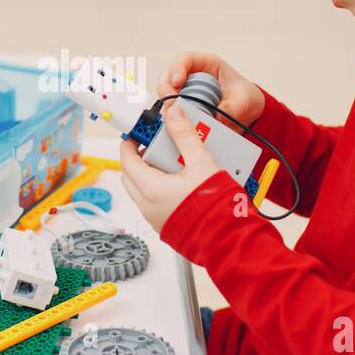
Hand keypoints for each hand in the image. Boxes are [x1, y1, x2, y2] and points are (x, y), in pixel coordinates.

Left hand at [119, 101, 222, 233]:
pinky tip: (183, 183)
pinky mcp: (166, 226)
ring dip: (151, 174)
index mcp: (150, 189)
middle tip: (157, 146)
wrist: (228, 239)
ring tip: (176, 163)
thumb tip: (174, 115)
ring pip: (142, 191)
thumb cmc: (215, 207)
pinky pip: (154, 203)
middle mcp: (148, 206)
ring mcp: (155, 218)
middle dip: (140, 158)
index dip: (130, 143)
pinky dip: (160, 189)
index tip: (138, 133)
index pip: (127, 160)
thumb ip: (185, 136)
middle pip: (131, 176)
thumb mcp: (201, 163)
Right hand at [157, 51, 264, 128]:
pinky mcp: (184, 107)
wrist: (247, 112)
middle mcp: (192, 76)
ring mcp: (186, 92)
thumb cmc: (245, 97)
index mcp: (207, 65)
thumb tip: (216, 116)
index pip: (184, 59)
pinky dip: (171, 118)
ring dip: (168, 106)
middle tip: (171, 104)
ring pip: (166, 94)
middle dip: (166, 89)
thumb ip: (232, 106)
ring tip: (174, 117)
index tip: (177, 81)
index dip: (176, 68)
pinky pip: (172, 111)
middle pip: (168, 76)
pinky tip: (177, 125)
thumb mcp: (243, 100)